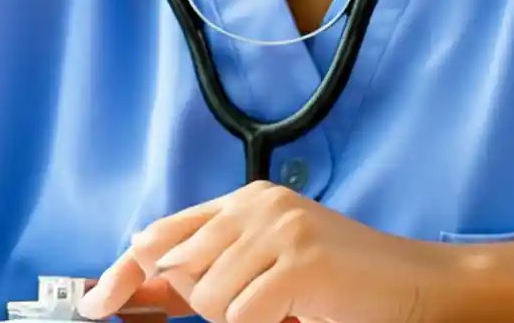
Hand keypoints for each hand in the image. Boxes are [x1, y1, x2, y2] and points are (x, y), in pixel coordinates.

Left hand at [78, 181, 454, 322]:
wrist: (419, 286)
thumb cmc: (343, 283)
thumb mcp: (268, 267)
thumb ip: (213, 264)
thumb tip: (145, 269)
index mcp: (246, 201)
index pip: (164, 233)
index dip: (125, 271)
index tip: (94, 303)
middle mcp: (257, 205)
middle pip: (179, 268)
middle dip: (204, 303)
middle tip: (264, 304)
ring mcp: (279, 229)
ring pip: (209, 297)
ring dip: (242, 318)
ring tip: (287, 307)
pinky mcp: (299, 261)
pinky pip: (243, 314)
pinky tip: (301, 311)